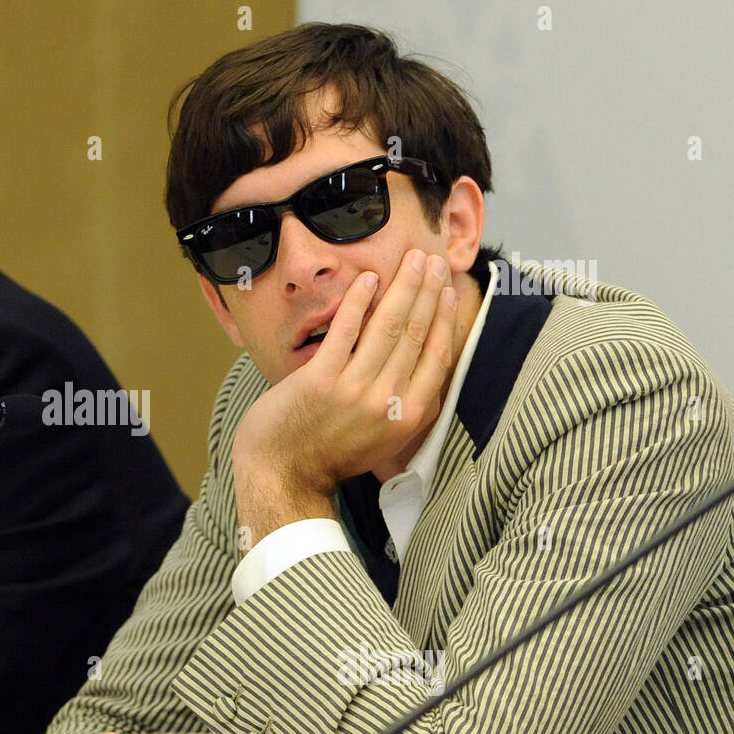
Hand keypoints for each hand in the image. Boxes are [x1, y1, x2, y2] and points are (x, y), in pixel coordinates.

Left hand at [232, 250, 457, 541]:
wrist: (283, 474)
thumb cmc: (330, 454)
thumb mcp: (385, 441)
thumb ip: (408, 408)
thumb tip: (433, 370)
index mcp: (409, 416)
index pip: (438, 355)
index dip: (446, 318)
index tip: (449, 290)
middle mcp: (387, 401)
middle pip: (417, 333)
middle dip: (428, 290)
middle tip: (434, 260)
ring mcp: (354, 390)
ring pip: (389, 325)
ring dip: (403, 286)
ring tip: (412, 259)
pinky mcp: (321, 380)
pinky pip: (346, 330)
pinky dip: (359, 300)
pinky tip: (368, 278)